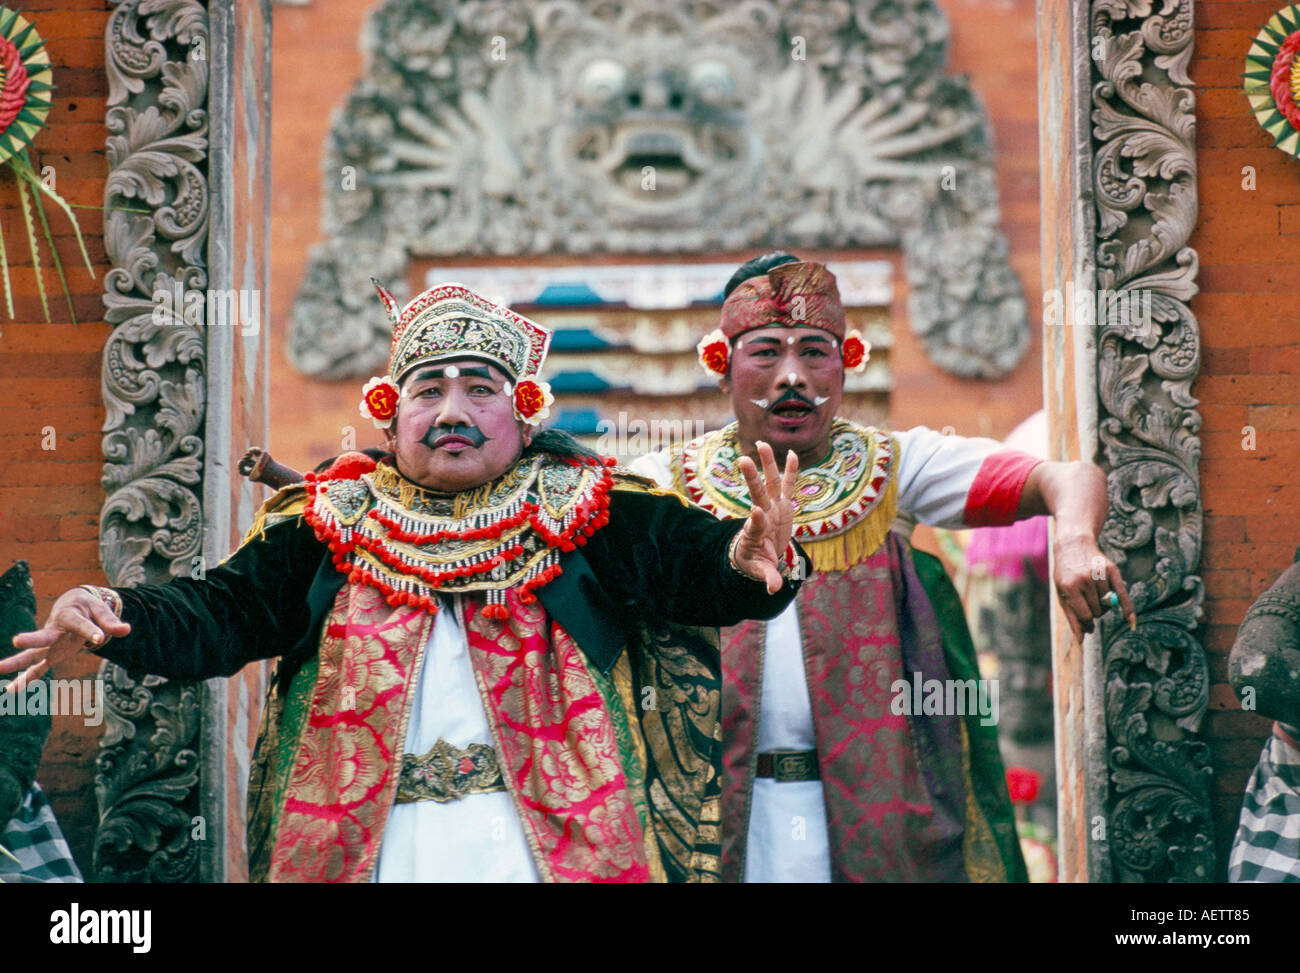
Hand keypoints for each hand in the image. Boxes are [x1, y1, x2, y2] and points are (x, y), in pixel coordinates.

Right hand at [2, 588, 130, 692]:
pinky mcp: (49, 656)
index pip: (81, 625)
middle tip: (16, 640)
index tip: (98, 638)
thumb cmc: (89, 608)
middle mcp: (55, 631)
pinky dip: (25, 680)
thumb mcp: (102, 611)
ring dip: (16, 661)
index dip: (90, 631)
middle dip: (32, 638)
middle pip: (42, 636)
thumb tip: (126, 630)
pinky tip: (10, 691)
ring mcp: (50, 645)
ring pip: (32, 654)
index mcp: (71, 616)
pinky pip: (36, 669)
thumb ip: (111, 622)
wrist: (73, 606)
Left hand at [734, 441, 798, 593]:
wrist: (761, 554)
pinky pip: (787, 485)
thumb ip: (767, 577)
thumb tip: (773, 589)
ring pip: (770, 483)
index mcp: (756, 534)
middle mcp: (763, 516)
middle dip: (751, 478)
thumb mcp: (761, 572)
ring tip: (761, 444)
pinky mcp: (783, 505)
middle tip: (743, 459)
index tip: (756, 512)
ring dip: (766, 464)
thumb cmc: (758, 563)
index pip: (755, 526)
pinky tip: (792, 453)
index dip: (756, 520)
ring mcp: (773, 508)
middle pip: (757, 495)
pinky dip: (790, 470)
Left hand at [1052, 532, 1135, 643]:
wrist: (1073, 545)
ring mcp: (1099, 574)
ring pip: (1108, 604)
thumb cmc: (1066, 573)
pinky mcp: (1112, 570)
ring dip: (1103, 604)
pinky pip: (1122, 594)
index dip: (1086, 622)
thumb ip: (1072, 616)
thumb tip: (1081, 639)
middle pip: (1097, 611)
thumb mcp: (1062, 593)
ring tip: (1093, 592)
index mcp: (1069, 586)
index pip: (1084, 614)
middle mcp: (1085, 580)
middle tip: (1086, 601)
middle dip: (1094, 611)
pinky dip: (1127, 608)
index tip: (1087, 625)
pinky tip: (1131, 621)